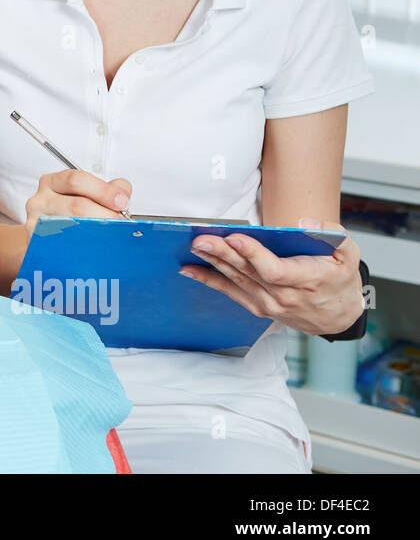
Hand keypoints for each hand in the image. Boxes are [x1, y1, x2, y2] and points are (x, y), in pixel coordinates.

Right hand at [22, 169, 132, 237]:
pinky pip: (66, 246)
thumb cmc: (69, 213)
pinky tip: (94, 247)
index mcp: (53, 182)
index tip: (122, 201)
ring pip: (73, 228)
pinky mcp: (39, 243)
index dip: (103, 190)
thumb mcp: (85, 194)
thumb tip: (122, 194)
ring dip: (98, 233)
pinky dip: (84, 247)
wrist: (46, 237)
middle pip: (77, 206)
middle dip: (106, 215)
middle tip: (120, 223)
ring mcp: (37, 223)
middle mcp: (41, 200)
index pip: (77, 180)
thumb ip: (107, 189)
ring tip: (109, 236)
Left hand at [179, 218, 365, 333]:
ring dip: (213, 263)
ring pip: (236, 280)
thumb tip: (304, 222)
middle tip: (202, 239)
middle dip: (223, 254)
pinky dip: (210, 281)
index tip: (235, 238)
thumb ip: (331, 233)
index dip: (253, 254)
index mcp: (308, 280)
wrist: (338, 318)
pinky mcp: (259, 307)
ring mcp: (270, 304)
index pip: (275, 269)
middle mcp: (285, 295)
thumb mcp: (349, 254)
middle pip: (249, 273)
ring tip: (195, 247)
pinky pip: (231, 293)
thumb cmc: (341, 281)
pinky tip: (191, 270)